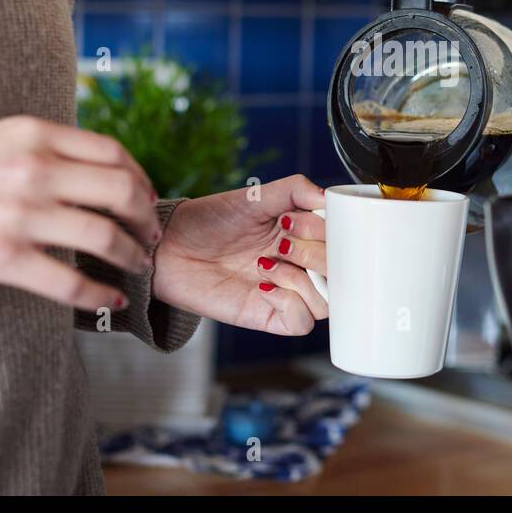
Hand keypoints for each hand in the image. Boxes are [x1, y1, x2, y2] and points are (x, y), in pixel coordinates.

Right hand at [0, 115, 158, 311]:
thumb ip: (47, 146)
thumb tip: (101, 167)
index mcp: (33, 134)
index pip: (113, 153)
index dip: (141, 178)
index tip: (147, 197)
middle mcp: (32, 169)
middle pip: (120, 191)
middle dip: (146, 218)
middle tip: (151, 236)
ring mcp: (18, 214)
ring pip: (103, 236)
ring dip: (131, 255)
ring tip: (137, 266)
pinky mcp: (2, 257)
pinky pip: (68, 281)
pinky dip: (99, 295)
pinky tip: (112, 301)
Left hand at [152, 175, 327, 335]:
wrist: (169, 248)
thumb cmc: (209, 220)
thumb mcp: (254, 197)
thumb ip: (295, 190)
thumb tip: (328, 198)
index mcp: (303, 234)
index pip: (342, 240)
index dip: (328, 231)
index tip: (294, 219)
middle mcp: (300, 264)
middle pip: (341, 273)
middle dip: (316, 254)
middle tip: (281, 241)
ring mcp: (286, 291)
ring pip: (328, 301)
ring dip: (304, 279)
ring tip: (268, 263)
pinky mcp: (268, 315)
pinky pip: (302, 322)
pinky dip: (291, 303)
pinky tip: (264, 285)